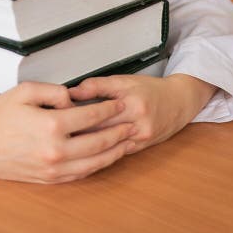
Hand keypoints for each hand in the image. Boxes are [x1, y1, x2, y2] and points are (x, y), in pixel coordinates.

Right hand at [0, 82, 134, 183]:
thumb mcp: (23, 91)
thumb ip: (52, 91)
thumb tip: (71, 98)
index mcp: (51, 125)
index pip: (90, 116)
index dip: (108, 109)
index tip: (117, 104)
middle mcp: (56, 150)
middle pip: (99, 141)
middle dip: (119, 132)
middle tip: (131, 124)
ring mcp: (53, 168)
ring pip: (94, 161)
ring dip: (114, 152)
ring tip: (126, 143)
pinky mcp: (49, 179)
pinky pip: (81, 174)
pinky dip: (97, 166)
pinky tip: (103, 158)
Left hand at [68, 74, 217, 154]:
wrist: (179, 102)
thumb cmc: (151, 89)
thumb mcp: (123, 80)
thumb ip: (96, 85)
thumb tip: (72, 92)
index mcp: (132, 104)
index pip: (97, 112)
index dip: (74, 115)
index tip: (55, 116)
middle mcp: (137, 123)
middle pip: (100, 130)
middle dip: (76, 132)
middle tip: (53, 133)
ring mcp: (140, 138)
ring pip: (107, 144)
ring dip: (85, 145)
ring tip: (63, 144)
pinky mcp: (140, 147)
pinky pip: (115, 152)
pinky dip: (99, 151)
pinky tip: (82, 152)